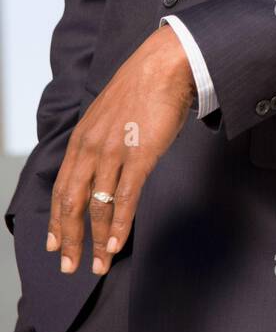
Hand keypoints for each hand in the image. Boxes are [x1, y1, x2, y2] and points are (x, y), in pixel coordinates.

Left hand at [45, 26, 195, 276]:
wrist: (164, 65)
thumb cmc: (143, 89)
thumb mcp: (108, 116)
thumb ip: (101, 142)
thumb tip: (104, 167)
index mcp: (81, 139)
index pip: (62, 189)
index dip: (57, 220)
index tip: (55, 244)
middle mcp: (90, 148)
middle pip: (72, 203)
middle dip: (69, 239)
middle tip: (68, 266)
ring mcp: (113, 153)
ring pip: (97, 207)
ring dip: (96, 240)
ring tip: (99, 264)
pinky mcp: (139, 156)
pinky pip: (124, 199)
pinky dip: (119, 226)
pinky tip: (117, 244)